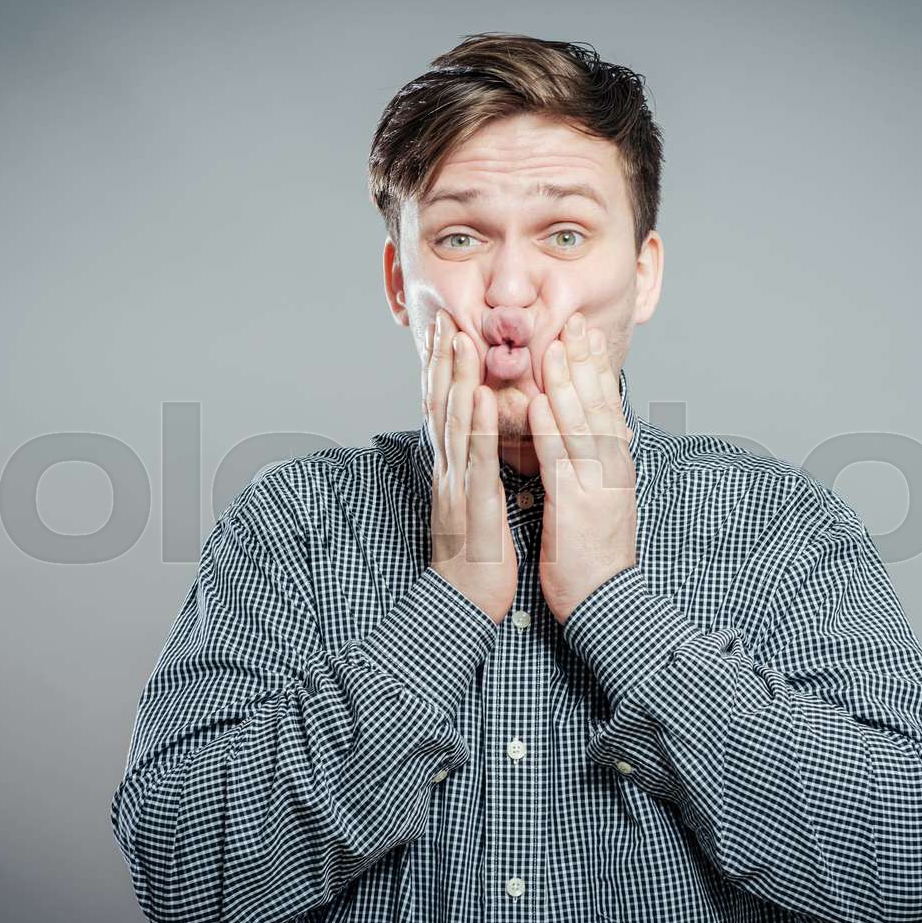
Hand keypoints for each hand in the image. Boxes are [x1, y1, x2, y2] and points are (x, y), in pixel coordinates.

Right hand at [423, 311, 517, 621]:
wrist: (464, 605)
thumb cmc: (476, 558)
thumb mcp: (475, 503)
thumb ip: (474, 469)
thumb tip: (478, 440)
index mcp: (452, 469)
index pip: (444, 409)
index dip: (442, 368)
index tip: (445, 328)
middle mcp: (448, 471)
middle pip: (442, 406)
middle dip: (443, 359)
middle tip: (444, 317)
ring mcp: (456, 487)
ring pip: (455, 424)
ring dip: (457, 378)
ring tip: (462, 339)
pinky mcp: (472, 506)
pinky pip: (475, 460)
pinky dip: (476, 425)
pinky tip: (479, 395)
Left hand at [528, 314, 637, 623]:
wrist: (605, 601)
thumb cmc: (595, 554)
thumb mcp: (602, 500)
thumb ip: (595, 464)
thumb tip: (592, 434)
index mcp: (616, 467)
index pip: (607, 406)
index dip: (597, 367)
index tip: (585, 333)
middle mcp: (612, 470)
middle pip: (599, 405)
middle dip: (586, 361)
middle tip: (574, 322)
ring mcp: (597, 487)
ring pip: (581, 426)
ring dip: (566, 385)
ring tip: (552, 349)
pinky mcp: (576, 507)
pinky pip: (560, 462)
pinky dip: (548, 430)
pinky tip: (536, 405)